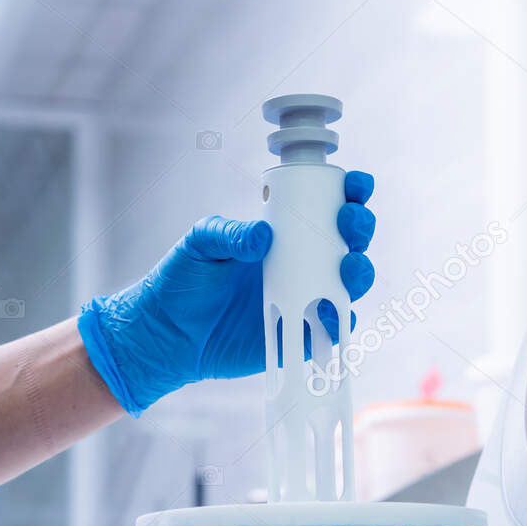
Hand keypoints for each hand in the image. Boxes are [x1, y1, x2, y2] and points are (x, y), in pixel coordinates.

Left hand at [78, 170, 375, 414]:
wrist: (167, 335)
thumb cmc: (182, 282)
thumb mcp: (200, 243)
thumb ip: (229, 234)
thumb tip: (263, 234)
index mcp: (283, 236)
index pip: (326, 209)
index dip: (349, 194)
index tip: (355, 186)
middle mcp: (300, 267)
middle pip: (348, 244)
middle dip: (360, 228)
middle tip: (349, 223)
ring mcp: (303, 302)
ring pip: (348, 286)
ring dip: (359, 272)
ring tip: (349, 266)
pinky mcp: (299, 339)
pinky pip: (331, 332)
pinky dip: (341, 323)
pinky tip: (334, 312)